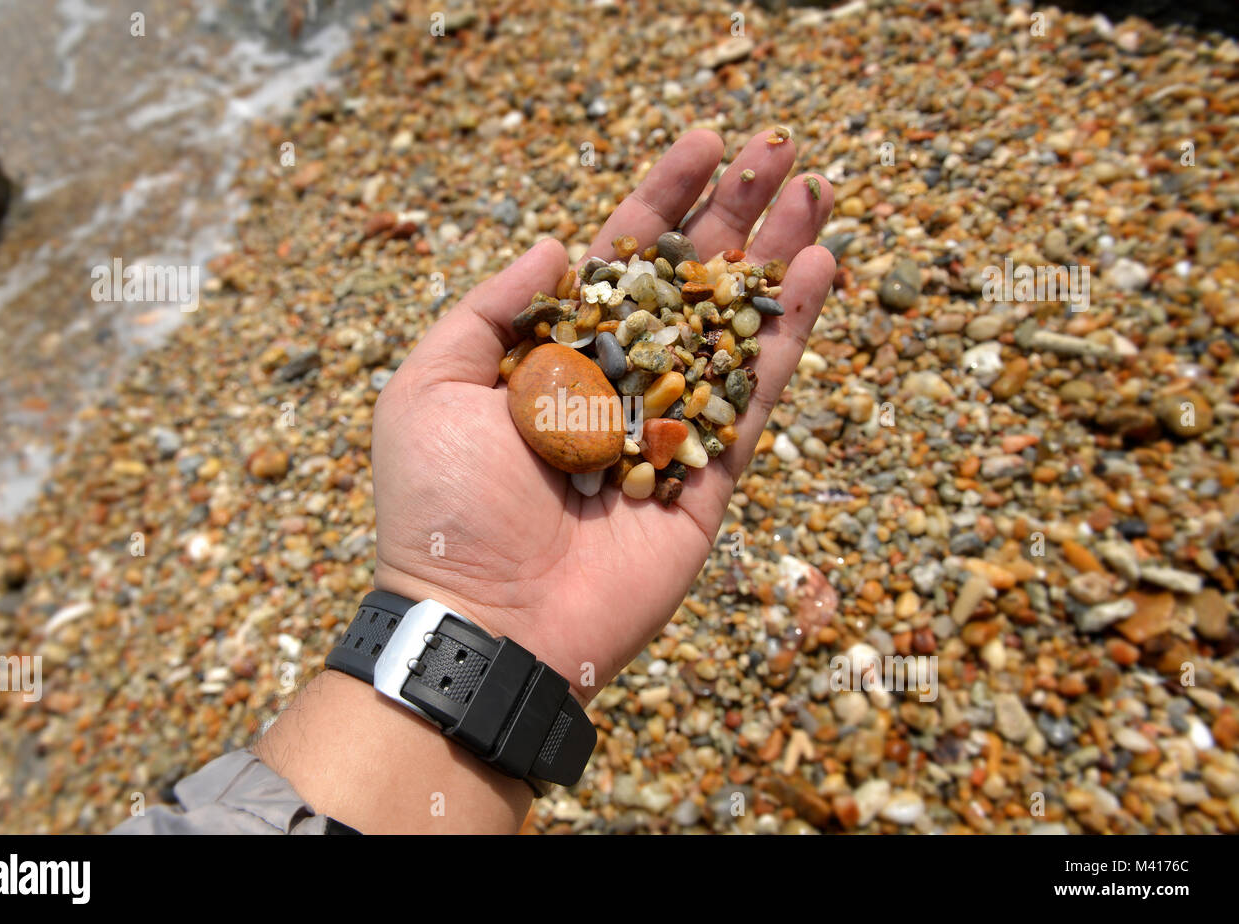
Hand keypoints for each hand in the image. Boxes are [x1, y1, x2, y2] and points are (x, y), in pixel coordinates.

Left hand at [370, 129, 835, 704]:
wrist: (487, 620)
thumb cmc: (444, 506)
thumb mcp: (431, 387)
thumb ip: (492, 310)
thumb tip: (559, 244)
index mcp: (550, 356)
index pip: (615, 260)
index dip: (660, 200)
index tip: (703, 143)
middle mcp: (615, 381)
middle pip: (686, 282)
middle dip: (732, 213)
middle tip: (781, 150)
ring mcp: (667, 426)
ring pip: (732, 326)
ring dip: (776, 258)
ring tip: (818, 191)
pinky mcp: (708, 478)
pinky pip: (754, 395)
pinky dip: (788, 335)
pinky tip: (818, 271)